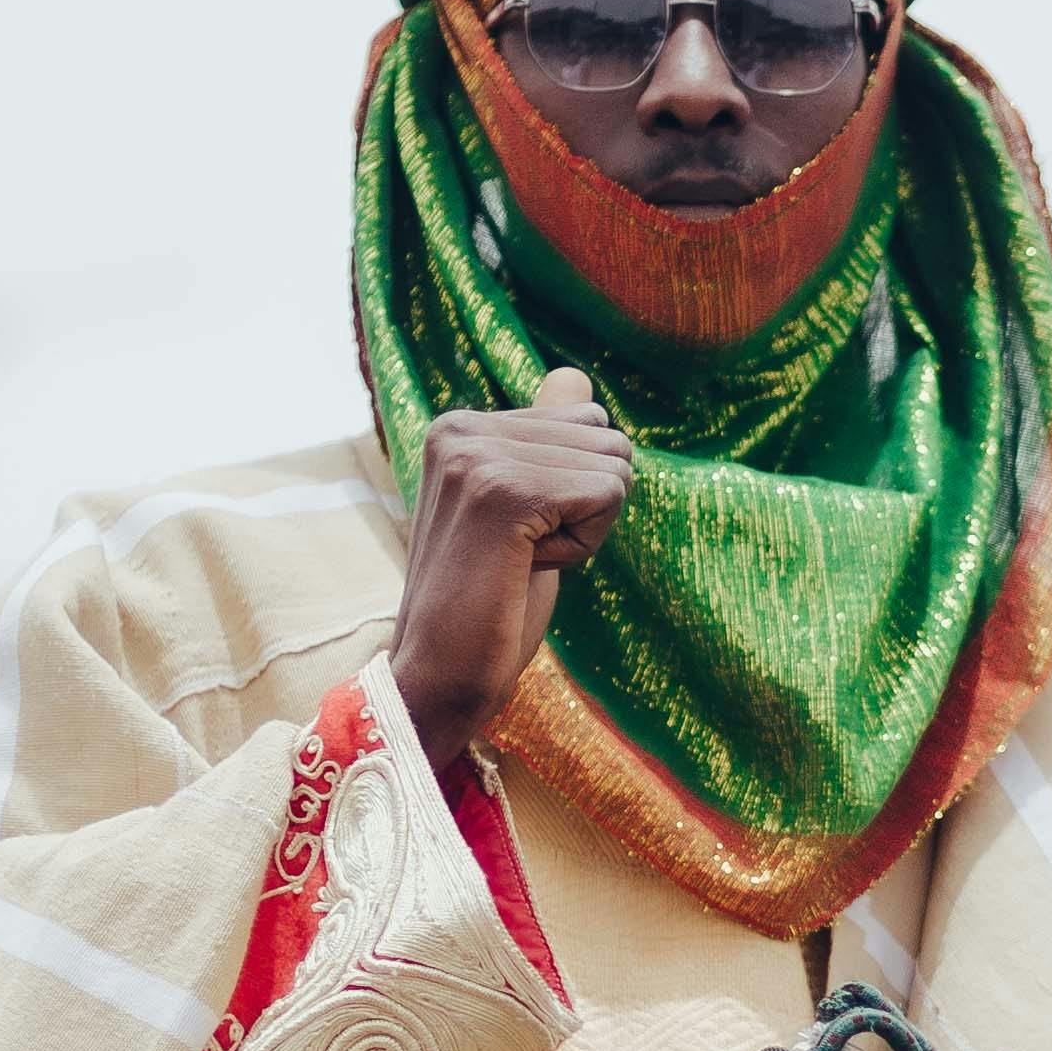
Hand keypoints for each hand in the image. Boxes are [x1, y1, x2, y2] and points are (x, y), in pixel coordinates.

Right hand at [389, 366, 633, 778]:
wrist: (439, 675)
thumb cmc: (486, 602)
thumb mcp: (522, 506)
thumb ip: (544, 438)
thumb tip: (573, 374)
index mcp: (459, 425)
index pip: (585, 420)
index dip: (573, 490)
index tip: (515, 535)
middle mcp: (461, 427)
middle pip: (605, 438)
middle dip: (585, 506)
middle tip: (520, 554)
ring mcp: (478, 456)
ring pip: (612, 467)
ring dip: (585, 529)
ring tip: (519, 562)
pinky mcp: (504, 491)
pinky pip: (608, 494)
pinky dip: (584, 545)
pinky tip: (526, 569)